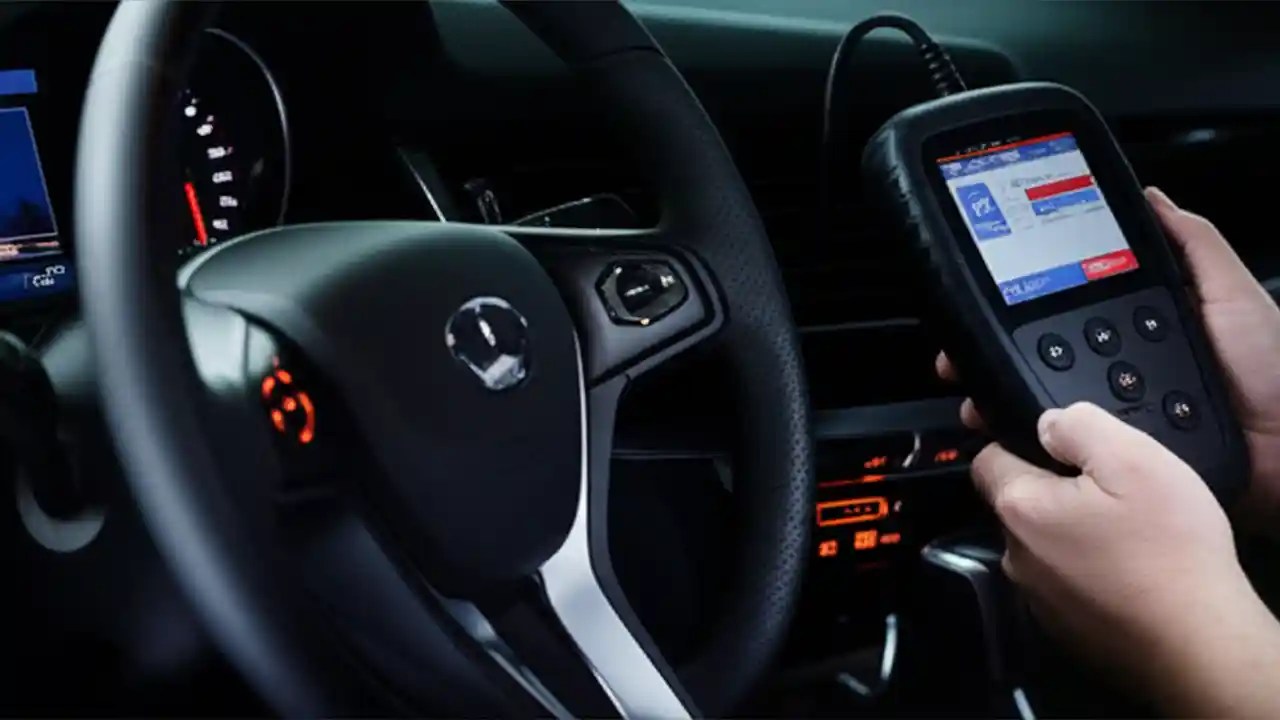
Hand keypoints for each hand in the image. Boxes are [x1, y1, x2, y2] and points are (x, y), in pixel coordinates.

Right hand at [939, 187, 1279, 531]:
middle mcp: (1118, 368)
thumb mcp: (1234, 294)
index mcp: (1140, 326)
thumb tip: (1150, 197)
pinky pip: (1065, 445)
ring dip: (1000, 403)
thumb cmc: (1273, 374)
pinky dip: (1033, 442)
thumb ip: (1193, 245)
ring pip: (1042, 404)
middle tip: (959, 358)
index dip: (1024, 301)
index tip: (986, 295)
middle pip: (1040, 357)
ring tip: (973, 399)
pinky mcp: (1115, 454)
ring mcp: (1113, 413)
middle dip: (992, 357)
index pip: (1069, 307)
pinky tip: (1009, 433)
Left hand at [974, 404, 1279, 716]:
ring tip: (1125, 532)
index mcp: (1020, 507)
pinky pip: (1065, 580)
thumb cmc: (1167, 549)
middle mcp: (1015, 553)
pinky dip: (1087, 569)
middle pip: (1018, 502)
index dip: (1016, 441)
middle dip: (1052, 489)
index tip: (1052, 442)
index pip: (988, 458)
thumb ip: (1078, 426)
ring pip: (1043, 543)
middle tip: (1109, 490)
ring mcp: (1036, 595)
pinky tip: (1126, 568)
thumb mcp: (1134, 459)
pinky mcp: (1062, 624)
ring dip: (1072, 531)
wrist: (1197, 642)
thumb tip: (1046, 422)